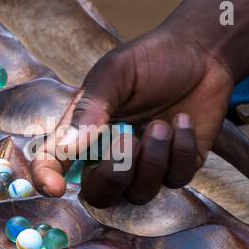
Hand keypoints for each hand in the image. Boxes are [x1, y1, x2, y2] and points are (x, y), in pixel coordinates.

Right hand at [30, 24, 235, 206]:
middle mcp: (111, 155)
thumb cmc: (151, 59)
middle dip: (113, 176)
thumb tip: (67, 147)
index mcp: (84, 130)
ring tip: (162, 123)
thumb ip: (90, 108)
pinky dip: (180, 150)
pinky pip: (175, 180)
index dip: (47, 180)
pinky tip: (184, 121)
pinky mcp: (179, 167)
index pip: (54, 162)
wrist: (202, 53)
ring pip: (139, 194)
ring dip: (152, 159)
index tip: (56, 187)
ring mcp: (146, 166)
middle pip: (99, 195)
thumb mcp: (115, 73)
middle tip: (128, 138)